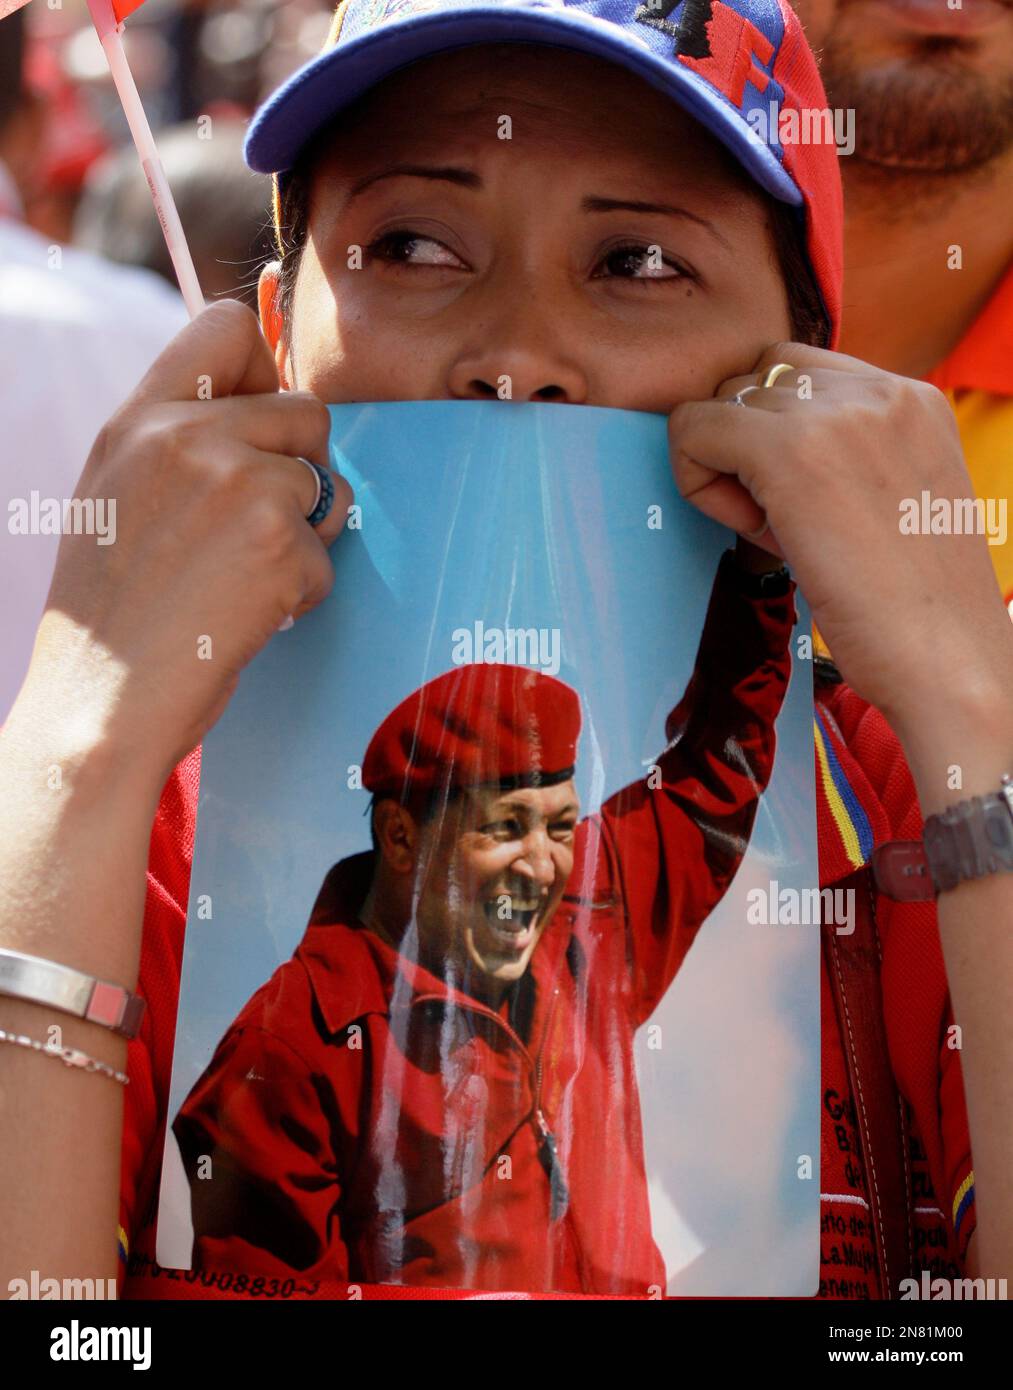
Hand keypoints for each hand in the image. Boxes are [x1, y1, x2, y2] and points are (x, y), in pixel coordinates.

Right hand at [31, 300, 352, 782]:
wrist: (102, 700)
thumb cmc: (114, 613)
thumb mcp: (117, 494)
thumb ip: (178, 442)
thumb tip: (261, 407)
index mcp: (139, 418)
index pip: (227, 329)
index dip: (265, 370)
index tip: (264, 424)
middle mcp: (188, 435)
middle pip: (306, 410)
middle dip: (303, 469)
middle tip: (264, 527)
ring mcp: (237, 481)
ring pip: (328, 482)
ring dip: (309, 533)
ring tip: (247, 576)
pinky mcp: (278, 537)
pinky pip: (327, 550)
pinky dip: (303, 590)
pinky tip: (249, 614)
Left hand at [669, 342, 1012, 736]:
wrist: (951, 662)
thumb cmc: (918, 608)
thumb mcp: (892, 499)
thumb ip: (842, 457)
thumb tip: (754, 452)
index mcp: (913, 399)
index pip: (802, 371)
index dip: (779, 434)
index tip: (803, 500)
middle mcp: (880, 390)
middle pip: (757, 376)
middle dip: (748, 444)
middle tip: (780, 520)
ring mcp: (836, 413)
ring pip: (722, 400)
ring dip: (727, 465)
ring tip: (775, 530)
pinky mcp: (789, 451)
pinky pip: (692, 428)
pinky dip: (698, 480)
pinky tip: (751, 531)